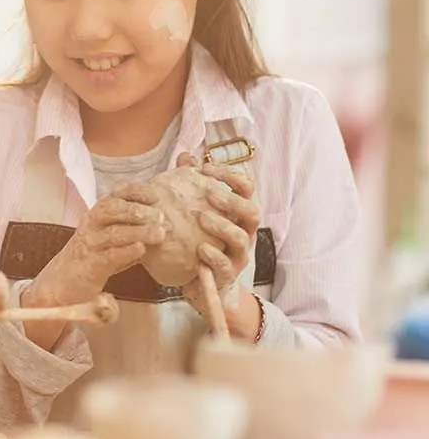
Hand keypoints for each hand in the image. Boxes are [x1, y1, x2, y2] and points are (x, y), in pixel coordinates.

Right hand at [36, 189, 166, 303]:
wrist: (64, 280)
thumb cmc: (94, 256)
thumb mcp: (111, 236)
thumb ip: (132, 227)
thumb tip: (164, 222)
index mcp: (98, 214)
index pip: (116, 195)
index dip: (137, 192)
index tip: (157, 196)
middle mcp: (91, 225)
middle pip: (112, 209)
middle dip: (138, 210)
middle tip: (161, 216)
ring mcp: (90, 244)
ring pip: (114, 232)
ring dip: (139, 231)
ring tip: (159, 234)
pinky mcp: (90, 265)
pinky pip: (109, 256)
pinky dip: (126, 252)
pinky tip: (141, 249)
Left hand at [176, 155, 260, 322]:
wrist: (202, 283)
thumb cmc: (199, 240)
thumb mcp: (196, 210)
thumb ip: (193, 183)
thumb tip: (187, 155)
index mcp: (237, 213)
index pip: (246, 188)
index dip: (231, 175)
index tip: (207, 167)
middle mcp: (243, 232)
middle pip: (252, 211)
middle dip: (232, 200)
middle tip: (209, 193)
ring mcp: (238, 254)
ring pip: (241, 238)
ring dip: (222, 225)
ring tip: (201, 218)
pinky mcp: (228, 274)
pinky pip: (226, 265)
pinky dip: (214, 255)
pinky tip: (200, 249)